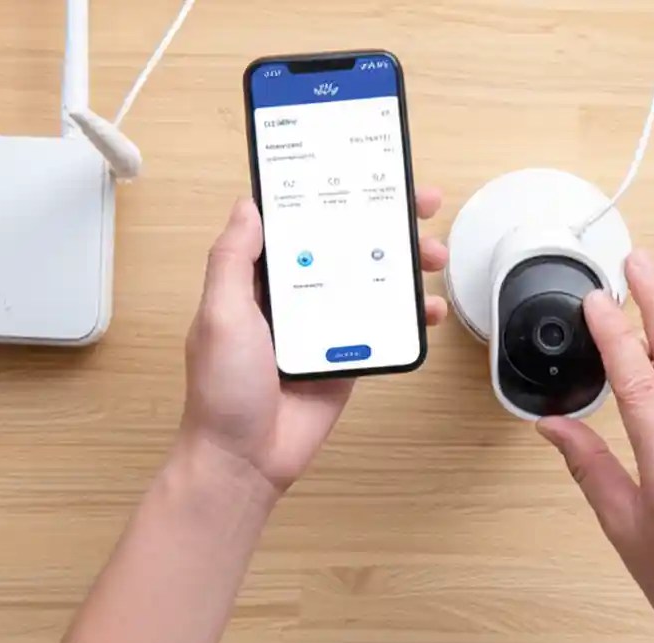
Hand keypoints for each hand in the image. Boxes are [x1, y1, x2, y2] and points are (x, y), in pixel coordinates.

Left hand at [178, 190, 449, 491]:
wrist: (245, 460)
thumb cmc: (221, 392)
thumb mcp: (220, 315)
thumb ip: (233, 260)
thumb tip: (248, 205)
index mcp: (257, 278)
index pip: (299, 221)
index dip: (331, 193)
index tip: (363, 171)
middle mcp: (293, 294)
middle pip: (345, 243)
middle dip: (385, 219)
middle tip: (420, 203)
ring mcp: (323, 324)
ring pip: (371, 279)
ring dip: (406, 262)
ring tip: (433, 254)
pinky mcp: (346, 356)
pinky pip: (383, 324)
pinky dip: (411, 314)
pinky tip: (430, 309)